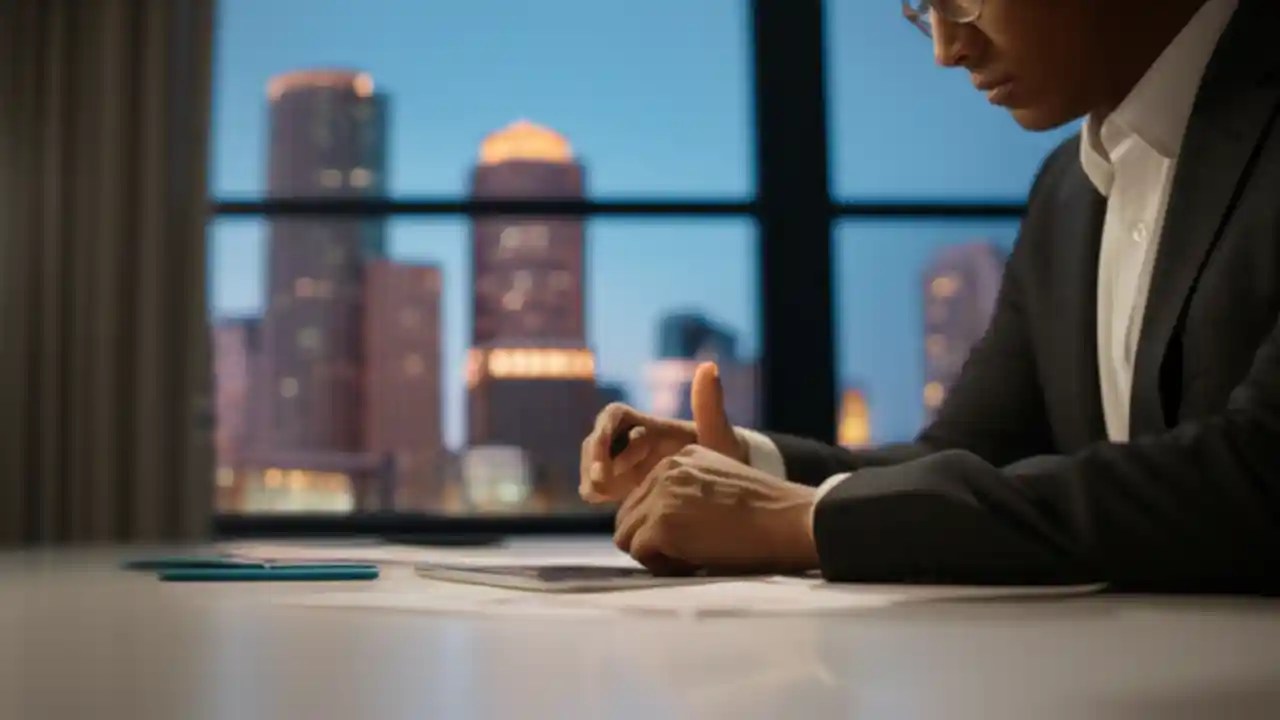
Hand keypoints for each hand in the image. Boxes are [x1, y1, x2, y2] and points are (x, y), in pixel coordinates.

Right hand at [579, 362, 747, 503]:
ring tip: (597, 496)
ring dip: (590, 475)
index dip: (602, 435)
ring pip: (595, 461)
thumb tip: (709, 365)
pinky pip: (601, 482)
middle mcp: (635, 439)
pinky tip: (600, 502)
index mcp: (653, 425)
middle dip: (592, 460)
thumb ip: (710, 406)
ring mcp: (630, 462)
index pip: (615, 416)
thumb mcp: (719, 434)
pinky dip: (595, 490)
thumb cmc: (724, 454)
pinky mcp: (628, 483)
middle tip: (598, 488)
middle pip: (598, 440)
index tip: (602, 464)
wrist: (729, 482)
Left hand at [613, 445, 819, 574]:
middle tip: (686, 552)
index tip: (692, 535)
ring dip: (652, 552)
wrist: (787, 520)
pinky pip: (639, 552)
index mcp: (680, 458)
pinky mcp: (661, 524)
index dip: (660, 524)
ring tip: (688, 558)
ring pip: (626, 534)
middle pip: (627, 514)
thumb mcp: (719, 484)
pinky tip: (691, 563)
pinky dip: (660, 565)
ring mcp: (660, 495)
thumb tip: (658, 525)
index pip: (643, 496)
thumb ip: (687, 493)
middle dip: (649, 538)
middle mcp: (665, 469)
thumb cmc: (765, 513)